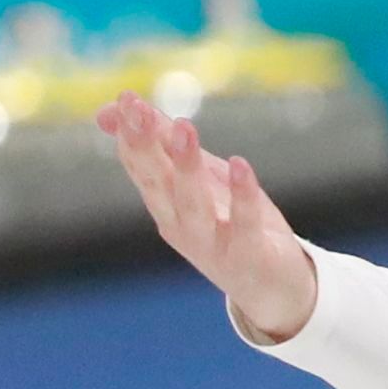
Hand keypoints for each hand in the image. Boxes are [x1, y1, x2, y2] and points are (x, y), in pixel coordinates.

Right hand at [99, 95, 318, 345]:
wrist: (275, 288)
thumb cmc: (232, 226)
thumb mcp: (201, 178)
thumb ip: (164, 145)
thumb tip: (112, 108)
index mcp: (166, 207)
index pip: (141, 167)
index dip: (131, 134)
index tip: (125, 100)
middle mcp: (181, 226)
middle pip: (157, 184)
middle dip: (146, 146)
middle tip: (137, 110)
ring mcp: (212, 244)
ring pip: (192, 204)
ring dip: (186, 167)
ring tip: (184, 127)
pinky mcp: (249, 255)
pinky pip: (244, 224)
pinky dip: (242, 196)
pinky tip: (241, 165)